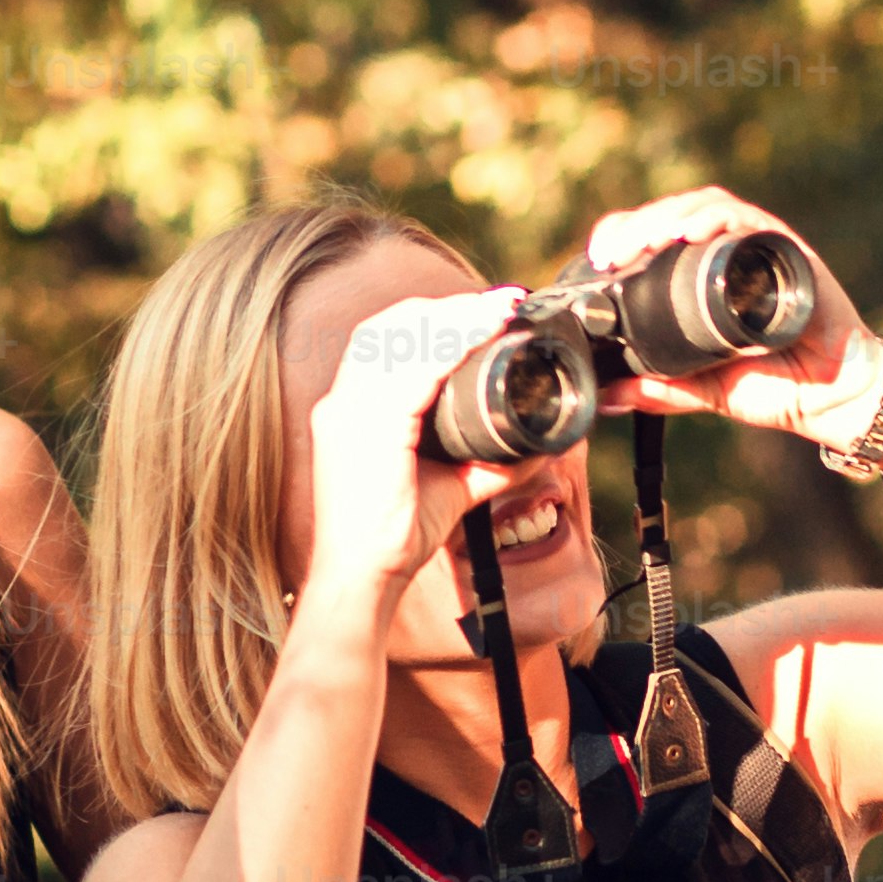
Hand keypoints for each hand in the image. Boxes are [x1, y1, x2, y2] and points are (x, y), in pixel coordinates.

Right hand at [298, 286, 529, 606]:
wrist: (362, 578)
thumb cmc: (394, 537)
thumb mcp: (450, 488)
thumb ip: (490, 464)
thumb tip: (539, 448)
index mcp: (352, 410)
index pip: (387, 341)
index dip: (434, 317)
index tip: (484, 310)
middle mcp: (343, 403)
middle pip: (391, 328)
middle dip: (447, 307)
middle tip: (501, 302)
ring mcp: (349, 414)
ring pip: (402, 340)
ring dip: (454, 317)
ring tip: (498, 311)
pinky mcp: (366, 430)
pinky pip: (411, 372)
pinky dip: (449, 347)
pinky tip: (479, 335)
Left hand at [583, 183, 870, 436]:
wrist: (830, 399)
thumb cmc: (775, 387)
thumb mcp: (702, 389)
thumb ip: (658, 389)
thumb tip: (609, 396)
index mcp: (706, 276)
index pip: (660, 237)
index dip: (626, 236)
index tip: (598, 259)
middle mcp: (731, 253)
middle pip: (676, 214)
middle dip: (636, 225)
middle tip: (608, 253)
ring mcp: (760, 247)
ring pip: (706, 207)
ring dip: (668, 216)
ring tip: (640, 241)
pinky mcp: (787, 251)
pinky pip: (749, 221)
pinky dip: (715, 220)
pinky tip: (689, 232)